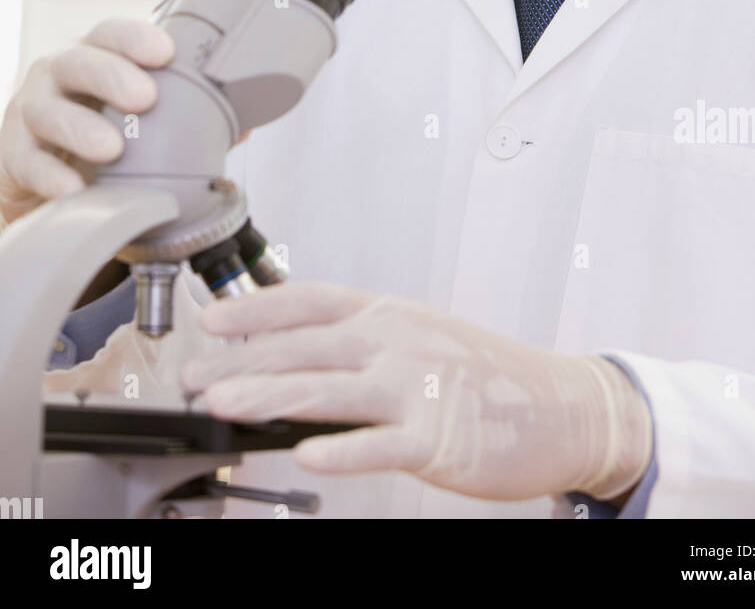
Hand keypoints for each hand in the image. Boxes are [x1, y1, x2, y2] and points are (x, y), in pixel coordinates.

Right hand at [0, 19, 174, 224]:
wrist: (47, 179)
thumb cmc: (102, 133)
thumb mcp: (141, 119)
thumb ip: (189, 116)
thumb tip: (247, 120)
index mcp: (95, 57)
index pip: (110, 33)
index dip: (135, 38)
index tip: (165, 51)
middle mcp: (58, 76)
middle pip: (76, 62)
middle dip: (111, 76)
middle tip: (146, 98)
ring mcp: (30, 112)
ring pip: (45, 110)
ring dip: (79, 127)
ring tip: (112, 148)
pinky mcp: (12, 154)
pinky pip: (26, 161)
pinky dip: (50, 174)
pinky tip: (73, 187)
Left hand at [181, 281, 652, 502]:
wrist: (561, 406)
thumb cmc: (488, 376)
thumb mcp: (421, 339)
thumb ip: (363, 345)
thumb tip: (296, 359)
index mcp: (391, 315)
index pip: (311, 300)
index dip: (257, 308)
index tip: (211, 319)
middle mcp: (397, 341)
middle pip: (306, 346)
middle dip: (243, 360)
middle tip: (194, 376)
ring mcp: (417, 387)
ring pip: (329, 390)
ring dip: (270, 396)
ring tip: (224, 405)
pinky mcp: (438, 435)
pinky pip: (381, 442)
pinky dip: (343, 448)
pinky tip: (307, 455)